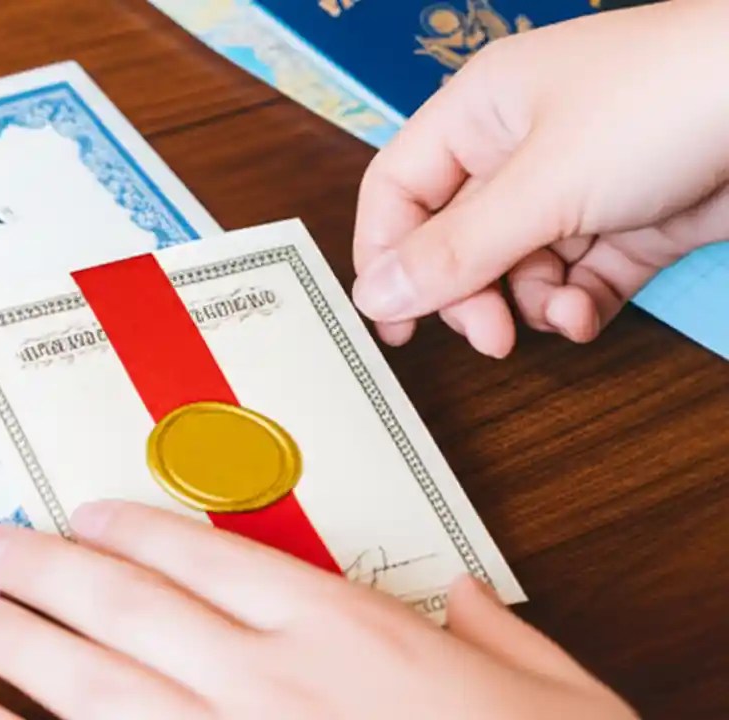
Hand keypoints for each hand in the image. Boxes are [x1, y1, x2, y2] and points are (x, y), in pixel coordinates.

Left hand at [0, 501, 634, 718]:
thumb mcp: (550, 696)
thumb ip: (490, 633)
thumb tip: (459, 594)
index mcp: (345, 634)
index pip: (211, 556)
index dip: (135, 527)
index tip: (85, 514)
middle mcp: (267, 683)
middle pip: (127, 603)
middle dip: (44, 569)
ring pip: (91, 682)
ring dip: (16, 643)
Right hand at [352, 0, 728, 356]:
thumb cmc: (667, 102)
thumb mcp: (544, 185)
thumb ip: (454, 251)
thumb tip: (374, 297)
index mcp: (480, 112)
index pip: (399, 190)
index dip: (385, 256)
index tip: (394, 323)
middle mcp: (520, 148)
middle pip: (456, 239)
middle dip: (468, 293)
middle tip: (490, 336)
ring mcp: (577, 185)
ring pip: (516, 267)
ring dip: (530, 302)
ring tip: (562, 314)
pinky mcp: (630, 222)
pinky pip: (575, 277)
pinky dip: (576, 304)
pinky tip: (587, 315)